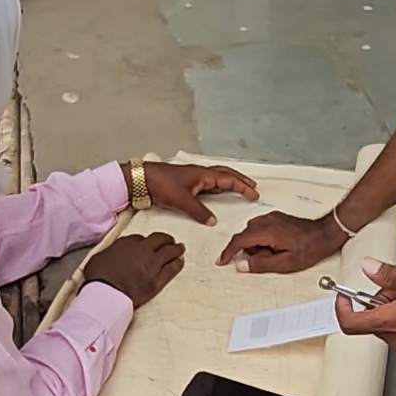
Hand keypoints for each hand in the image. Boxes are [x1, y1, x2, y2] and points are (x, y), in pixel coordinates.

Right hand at [83, 233, 185, 307]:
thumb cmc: (98, 277)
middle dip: (166, 239)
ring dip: (176, 249)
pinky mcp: (158, 280)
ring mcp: (152, 265)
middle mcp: (142, 250)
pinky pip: (172, 269)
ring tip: (180, 248)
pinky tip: (180, 261)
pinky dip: (177, 263)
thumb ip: (111, 251)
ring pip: (169, 252)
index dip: (145, 240)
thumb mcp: (100, 256)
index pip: (140, 237)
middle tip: (170, 240)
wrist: (106, 294)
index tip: (147, 243)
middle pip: (159, 240)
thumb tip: (113, 254)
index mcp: (127, 243)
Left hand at [136, 162, 258, 225]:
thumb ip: (200, 212)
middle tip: (252, 188)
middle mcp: (200, 174)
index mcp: (203, 174)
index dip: (243, 186)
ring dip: (229, 184)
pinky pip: (207, 186)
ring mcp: (193, 179)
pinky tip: (216, 196)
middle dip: (240, 181)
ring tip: (239, 190)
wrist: (142, 180)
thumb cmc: (161, 184)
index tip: (254, 194)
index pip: (229, 178)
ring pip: (216, 180)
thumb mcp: (182, 200)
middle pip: (226, 175)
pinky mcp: (186, 185)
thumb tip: (213, 221)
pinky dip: (217, 189)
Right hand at [216, 211, 346, 272]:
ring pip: (252, 232)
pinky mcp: (276, 217)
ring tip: (275, 253)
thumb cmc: (309, 247)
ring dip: (257, 244)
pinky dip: (263, 238)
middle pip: (245, 236)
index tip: (222, 260)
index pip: (239, 241)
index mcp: (266, 231)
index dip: (228, 252)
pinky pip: (261, 228)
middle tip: (265, 260)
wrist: (324, 234)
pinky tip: (277, 246)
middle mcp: (266, 221)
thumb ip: (261, 264)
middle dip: (250, 250)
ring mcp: (271, 217)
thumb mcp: (285, 263)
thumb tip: (242, 265)